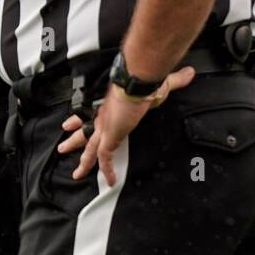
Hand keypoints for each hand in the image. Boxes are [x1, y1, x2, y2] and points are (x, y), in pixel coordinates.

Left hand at [57, 67, 196, 186]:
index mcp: (111, 105)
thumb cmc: (146, 81)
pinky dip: (107, 171)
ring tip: (76, 174)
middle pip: (85, 131)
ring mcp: (105, 127)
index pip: (92, 113)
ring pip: (90, 148)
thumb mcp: (161, 83)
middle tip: (64, 147)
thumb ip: (176, 79)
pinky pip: (105, 158)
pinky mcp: (110, 136)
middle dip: (74, 140)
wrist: (137, 82)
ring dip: (83, 161)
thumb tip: (190, 73)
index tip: (70, 122)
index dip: (81, 119)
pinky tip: (110, 182)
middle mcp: (104, 116)